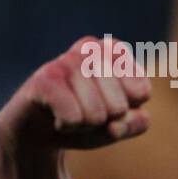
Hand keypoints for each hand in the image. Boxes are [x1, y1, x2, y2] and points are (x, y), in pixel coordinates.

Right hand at [0, 36, 150, 150]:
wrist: (36, 130)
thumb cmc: (85, 120)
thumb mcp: (119, 125)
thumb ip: (135, 124)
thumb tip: (117, 125)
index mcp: (115, 51)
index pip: (141, 91)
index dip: (127, 111)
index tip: (106, 104)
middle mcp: (91, 48)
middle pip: (119, 106)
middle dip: (103, 121)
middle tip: (82, 110)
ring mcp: (66, 61)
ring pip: (97, 114)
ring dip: (84, 125)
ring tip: (68, 112)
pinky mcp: (44, 79)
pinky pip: (73, 117)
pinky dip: (67, 127)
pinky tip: (54, 116)